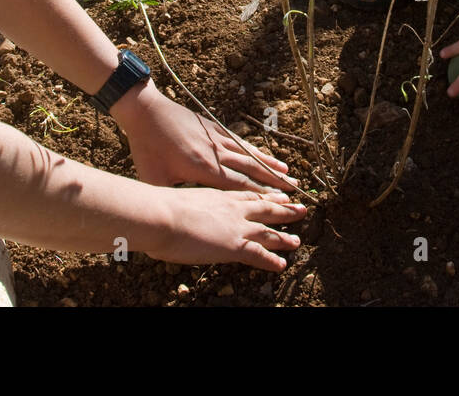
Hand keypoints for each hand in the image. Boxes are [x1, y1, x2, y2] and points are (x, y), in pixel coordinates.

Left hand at [114, 81, 298, 192]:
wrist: (145, 111)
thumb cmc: (146, 147)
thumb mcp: (154, 179)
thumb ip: (171, 199)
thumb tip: (179, 220)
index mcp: (203, 169)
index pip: (239, 185)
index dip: (261, 194)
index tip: (279, 202)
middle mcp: (215, 153)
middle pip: (251, 169)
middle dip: (274, 181)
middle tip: (295, 190)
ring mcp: (216, 138)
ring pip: (249, 153)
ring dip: (269, 163)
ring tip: (288, 172)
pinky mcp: (213, 127)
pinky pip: (239, 140)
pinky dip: (254, 148)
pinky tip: (263, 152)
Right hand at [148, 187, 303, 270]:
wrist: (161, 215)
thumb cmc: (158, 209)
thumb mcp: (176, 201)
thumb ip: (184, 209)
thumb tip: (177, 216)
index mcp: (218, 196)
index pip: (247, 196)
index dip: (265, 196)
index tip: (279, 194)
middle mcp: (232, 208)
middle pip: (265, 208)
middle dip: (284, 209)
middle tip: (300, 208)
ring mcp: (236, 227)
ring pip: (267, 231)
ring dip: (284, 236)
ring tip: (297, 240)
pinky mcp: (235, 246)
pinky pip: (260, 255)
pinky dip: (272, 260)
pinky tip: (282, 265)